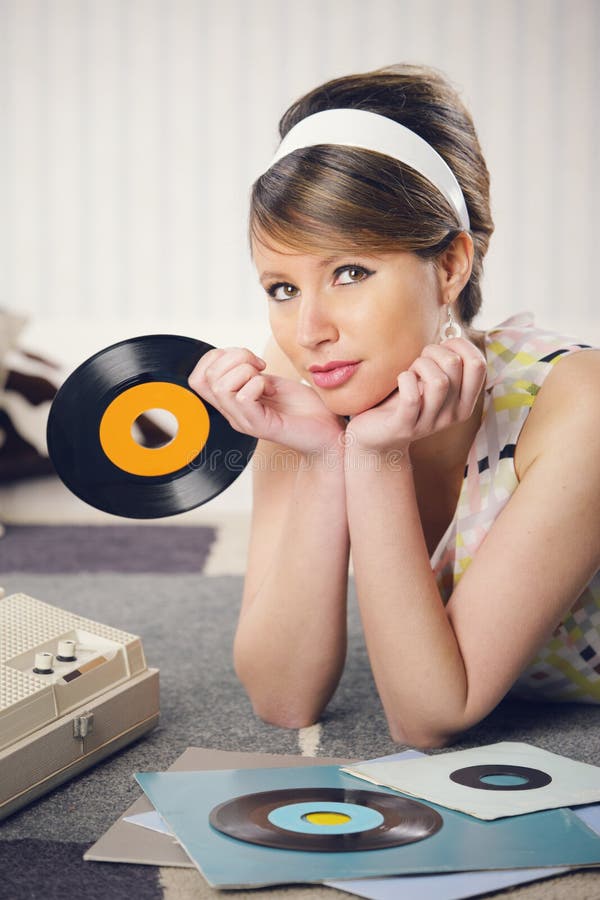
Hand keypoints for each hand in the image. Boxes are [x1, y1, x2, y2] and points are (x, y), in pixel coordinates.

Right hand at [188, 347, 345, 455]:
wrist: (328, 433)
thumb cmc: (303, 408)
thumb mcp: (271, 382)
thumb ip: (249, 372)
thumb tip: (233, 356)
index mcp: (232, 401)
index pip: (198, 377)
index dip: (217, 357)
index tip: (248, 359)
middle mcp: (232, 413)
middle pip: (207, 377)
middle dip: (234, 357)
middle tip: (260, 365)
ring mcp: (244, 421)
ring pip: (221, 386)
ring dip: (245, 370)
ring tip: (265, 377)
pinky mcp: (260, 426)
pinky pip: (242, 397)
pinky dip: (257, 383)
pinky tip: (271, 388)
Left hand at [346, 338, 486, 453]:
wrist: (376, 437)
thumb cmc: (404, 399)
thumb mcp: (431, 381)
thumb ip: (446, 363)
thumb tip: (452, 328)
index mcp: (465, 402)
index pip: (479, 364)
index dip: (459, 344)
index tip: (441, 346)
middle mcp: (453, 415)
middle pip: (455, 366)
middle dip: (434, 350)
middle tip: (419, 359)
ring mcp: (429, 423)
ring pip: (439, 382)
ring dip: (420, 365)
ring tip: (410, 371)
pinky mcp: (405, 426)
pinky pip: (413, 397)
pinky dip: (405, 379)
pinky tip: (400, 379)